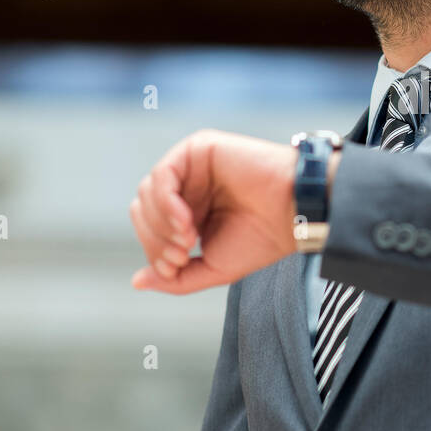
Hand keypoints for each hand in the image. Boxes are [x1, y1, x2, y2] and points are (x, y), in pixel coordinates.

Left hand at [129, 130, 298, 293]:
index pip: (149, 227)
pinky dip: (165, 203)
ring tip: (188, 239)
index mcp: (190, 210)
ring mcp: (192, 165)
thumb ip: (175, 278)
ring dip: (160, 223)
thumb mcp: (212, 268)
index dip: (154, 250)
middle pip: (142, 210)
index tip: (178, 266)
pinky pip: (163, 175)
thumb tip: (137, 282)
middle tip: (181, 256)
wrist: (294, 213)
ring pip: (147, 193)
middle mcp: (188, 186)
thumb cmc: (262, 239)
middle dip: (154, 239)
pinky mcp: (198, 148)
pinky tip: (186, 220)